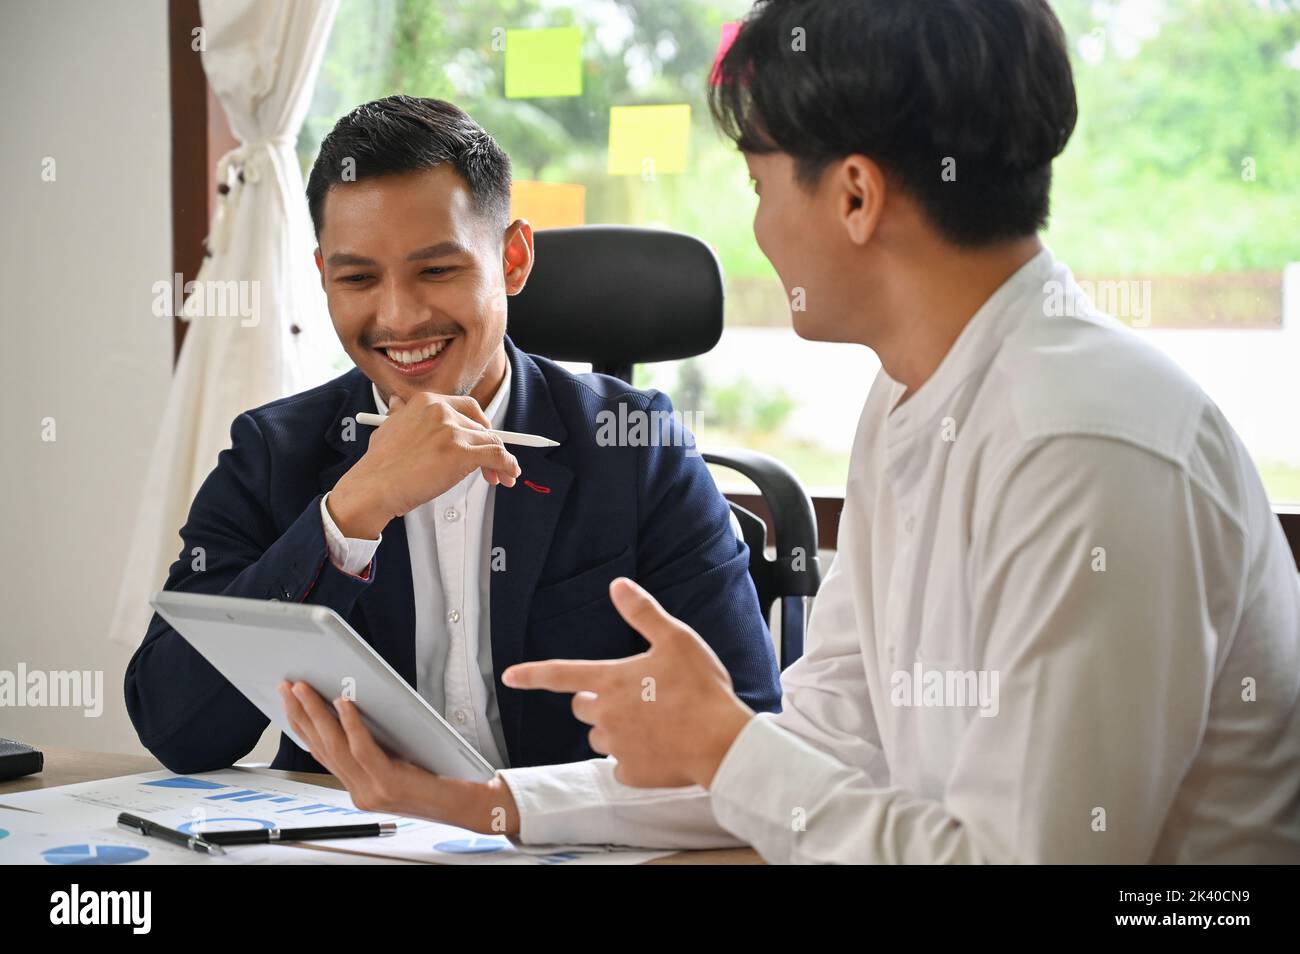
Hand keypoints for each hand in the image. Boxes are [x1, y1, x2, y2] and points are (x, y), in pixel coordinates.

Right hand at [277, 680, 518, 834]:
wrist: (472, 804)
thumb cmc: (442, 777)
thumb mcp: (400, 760)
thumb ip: (376, 744)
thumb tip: (351, 705)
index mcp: (360, 786)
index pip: (322, 753)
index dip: (301, 726)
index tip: (287, 700)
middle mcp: (361, 792)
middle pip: (322, 748)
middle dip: (300, 715)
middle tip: (287, 687)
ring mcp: (373, 791)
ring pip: (336, 747)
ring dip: (316, 714)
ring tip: (305, 689)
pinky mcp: (390, 785)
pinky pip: (363, 750)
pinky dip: (351, 725)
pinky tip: (343, 704)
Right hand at [329, 392, 520, 537]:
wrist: (372, 487)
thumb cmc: (379, 466)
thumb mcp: (387, 427)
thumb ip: (400, 413)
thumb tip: (398, 404)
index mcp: (426, 401)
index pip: (467, 408)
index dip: (479, 426)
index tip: (482, 441)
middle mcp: (441, 410)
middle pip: (481, 428)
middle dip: (488, 447)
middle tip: (489, 467)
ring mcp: (452, 430)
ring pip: (491, 442)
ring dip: (499, 461)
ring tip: (499, 477)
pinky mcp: (462, 452)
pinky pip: (498, 456)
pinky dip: (508, 466)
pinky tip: (509, 475)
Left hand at [502, 578, 754, 788]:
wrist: (721, 742)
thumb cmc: (701, 690)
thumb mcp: (676, 640)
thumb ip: (643, 613)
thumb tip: (618, 585)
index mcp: (611, 681)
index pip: (560, 674)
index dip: (531, 674)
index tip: (510, 676)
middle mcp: (606, 715)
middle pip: (582, 707)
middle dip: (598, 701)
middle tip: (635, 696)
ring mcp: (617, 747)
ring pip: (601, 737)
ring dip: (616, 729)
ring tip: (653, 722)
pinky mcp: (631, 773)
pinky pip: (621, 764)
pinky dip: (635, 757)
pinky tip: (659, 747)